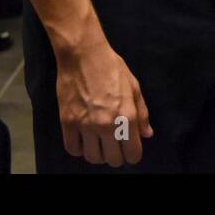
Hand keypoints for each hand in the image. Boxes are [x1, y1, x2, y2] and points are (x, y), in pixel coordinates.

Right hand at [54, 39, 151, 166]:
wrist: (83, 54)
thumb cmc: (112, 67)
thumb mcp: (134, 87)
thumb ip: (142, 113)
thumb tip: (147, 134)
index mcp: (127, 117)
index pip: (133, 154)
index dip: (132, 154)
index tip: (128, 148)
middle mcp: (107, 126)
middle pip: (113, 160)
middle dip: (116, 155)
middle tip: (113, 145)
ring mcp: (86, 126)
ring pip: (93, 158)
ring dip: (97, 153)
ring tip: (98, 143)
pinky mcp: (68, 122)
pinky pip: (73, 149)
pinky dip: (79, 148)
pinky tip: (83, 139)